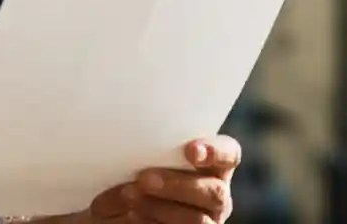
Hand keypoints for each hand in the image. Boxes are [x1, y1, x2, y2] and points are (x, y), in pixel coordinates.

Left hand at [82, 136, 239, 222]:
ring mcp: (207, 219)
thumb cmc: (132, 169)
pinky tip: (131, 214)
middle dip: (177, 185)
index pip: (229, 153)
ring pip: (197, 219)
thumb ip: (148, 145)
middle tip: (144, 179)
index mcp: (212, 164)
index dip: (216, 151)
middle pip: (214, 191)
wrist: (117, 205)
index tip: (191, 150)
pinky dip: (153, 222)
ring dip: (159, 207)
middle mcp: (215, 192)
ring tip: (129, 196)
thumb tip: (127, 131)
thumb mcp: (141, 153)